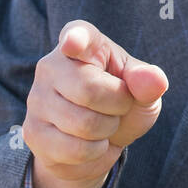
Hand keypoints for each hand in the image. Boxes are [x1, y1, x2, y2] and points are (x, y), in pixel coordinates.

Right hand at [22, 20, 167, 187]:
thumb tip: (154, 80)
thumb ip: (148, 82)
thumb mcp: (142, 90)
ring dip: (107, 131)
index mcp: (83, 43)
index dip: (76, 38)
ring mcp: (37, 99)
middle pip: (89, 90)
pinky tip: (91, 144)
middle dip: (117, 106)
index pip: (78, 35)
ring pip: (84, 124)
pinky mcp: (33, 133)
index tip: (73, 42)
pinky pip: (74, 150)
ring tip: (104, 124)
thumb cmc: (121, 103)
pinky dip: (95, 153)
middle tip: (118, 107)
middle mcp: (51, 65)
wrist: (99, 142)